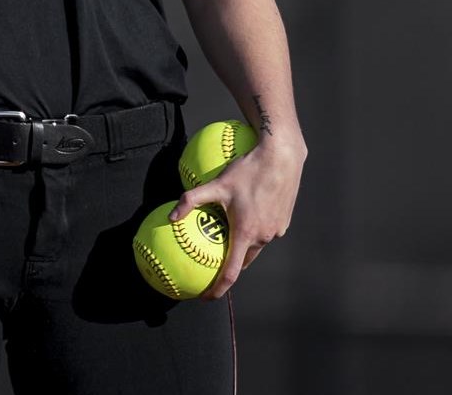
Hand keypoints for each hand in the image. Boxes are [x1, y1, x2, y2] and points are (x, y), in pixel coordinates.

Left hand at [170, 137, 305, 299]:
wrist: (282, 157)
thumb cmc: (247, 170)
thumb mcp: (215, 184)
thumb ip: (191, 201)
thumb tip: (171, 215)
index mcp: (246, 233)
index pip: (232, 272)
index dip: (218, 288)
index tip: (205, 296)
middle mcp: (264, 236)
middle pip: (244, 261)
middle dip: (230, 268)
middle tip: (212, 269)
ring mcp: (277, 230)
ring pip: (255, 245)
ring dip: (241, 247)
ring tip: (225, 242)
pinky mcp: (284, 221)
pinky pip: (265, 232)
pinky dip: (253, 231)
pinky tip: (242, 217)